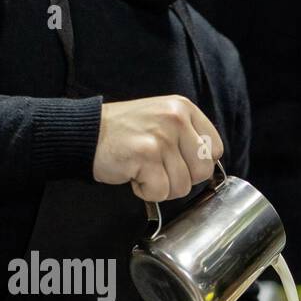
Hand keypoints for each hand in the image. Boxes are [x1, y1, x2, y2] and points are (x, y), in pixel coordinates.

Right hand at [93, 95, 223, 202]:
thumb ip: (187, 138)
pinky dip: (145, 191)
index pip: (215, 149)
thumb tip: (209, 167)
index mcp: (184, 109)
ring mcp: (162, 136)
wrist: (85, 133)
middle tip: (158, 168)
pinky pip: (160, 192)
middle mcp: (176, 119)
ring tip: (142, 169)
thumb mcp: (162, 121)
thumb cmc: (125, 134)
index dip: (197, 164)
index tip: (177, 162)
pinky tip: (133, 174)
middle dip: (181, 179)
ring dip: (161, 186)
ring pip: (182, 186)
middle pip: (203, 171)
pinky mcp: (146, 155)